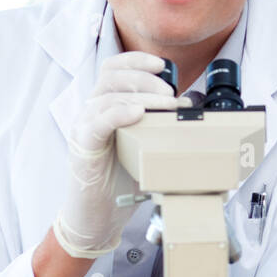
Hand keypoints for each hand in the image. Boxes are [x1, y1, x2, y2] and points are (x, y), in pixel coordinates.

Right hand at [54, 52, 190, 257]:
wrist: (98, 215)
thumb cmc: (122, 178)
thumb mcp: (146, 144)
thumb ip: (160, 124)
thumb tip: (194, 109)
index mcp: (105, 105)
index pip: (113, 68)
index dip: (136, 60)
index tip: (162, 65)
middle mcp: (91, 111)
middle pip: (113, 77)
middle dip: (146, 80)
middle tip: (171, 95)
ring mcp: (84, 127)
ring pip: (108, 96)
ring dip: (142, 97)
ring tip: (166, 106)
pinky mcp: (83, 147)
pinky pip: (97, 122)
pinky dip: (119, 114)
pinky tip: (137, 114)